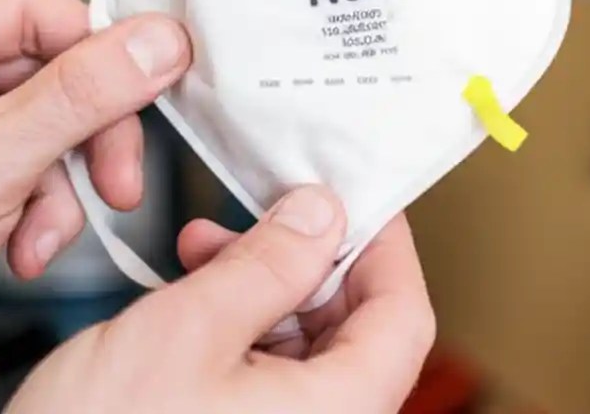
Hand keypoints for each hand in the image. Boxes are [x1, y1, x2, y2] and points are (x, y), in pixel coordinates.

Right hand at [8, 186, 435, 413]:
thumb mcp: (187, 330)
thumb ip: (265, 265)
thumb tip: (320, 215)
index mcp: (335, 412)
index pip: (402, 316)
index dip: (384, 246)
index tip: (355, 196)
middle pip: (356, 330)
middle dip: (307, 261)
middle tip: (265, 214)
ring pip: (306, 350)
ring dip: (264, 290)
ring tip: (204, 249)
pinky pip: (267, 379)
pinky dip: (239, 330)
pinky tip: (194, 297)